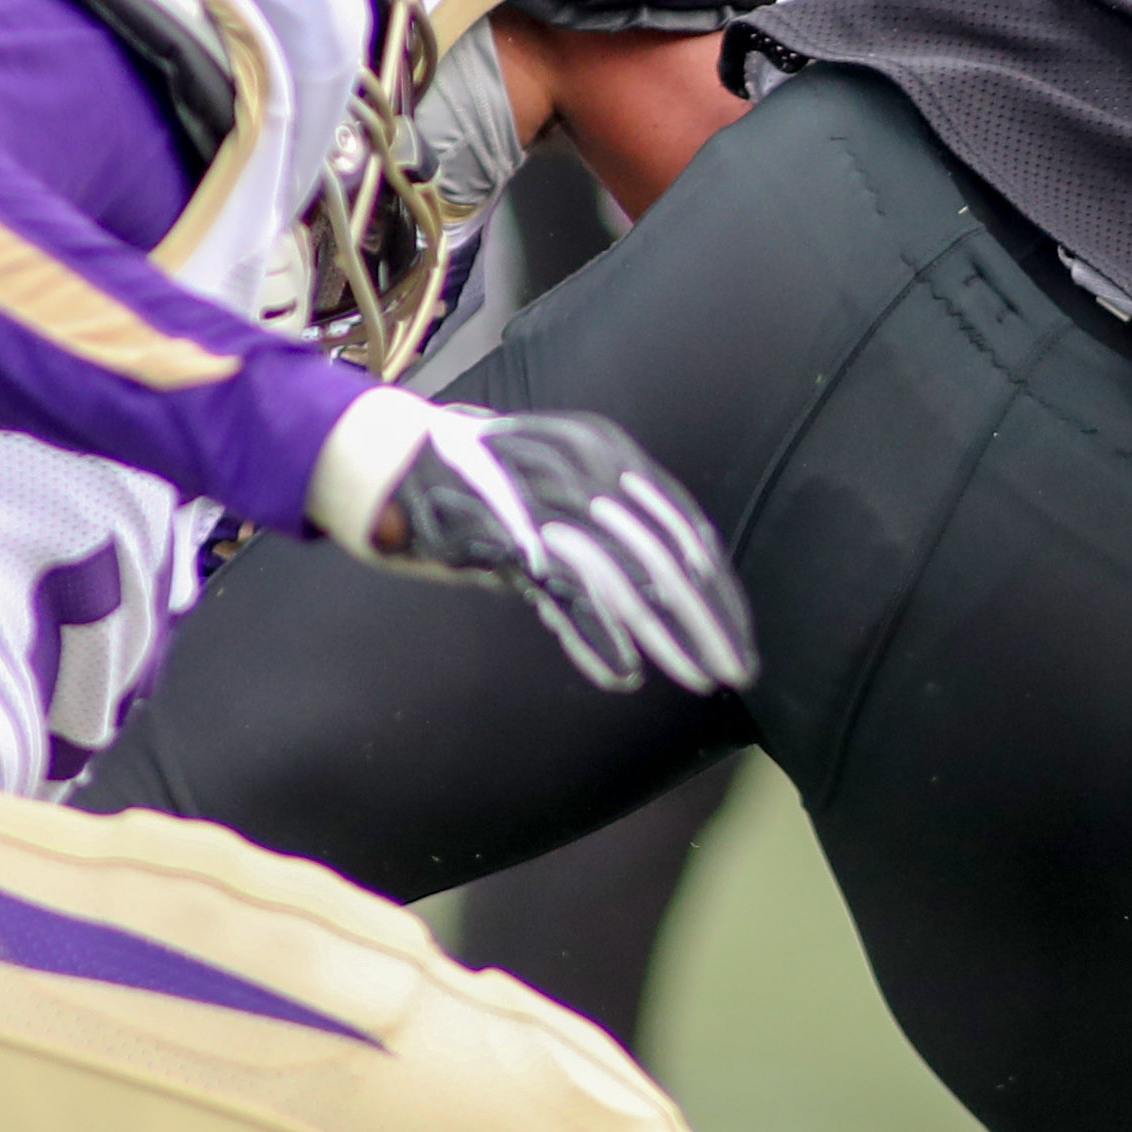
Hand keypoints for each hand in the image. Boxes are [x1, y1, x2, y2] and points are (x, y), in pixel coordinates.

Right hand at [309, 389, 756, 696]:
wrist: (391, 455)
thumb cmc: (479, 479)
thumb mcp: (556, 485)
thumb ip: (606, 525)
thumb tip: (667, 586)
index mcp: (604, 452)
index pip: (681, 526)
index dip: (718, 587)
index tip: (741, 634)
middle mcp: (582, 470)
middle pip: (665, 557)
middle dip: (710, 619)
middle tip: (740, 670)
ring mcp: (542, 504)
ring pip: (624, 580)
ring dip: (668, 636)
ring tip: (699, 679)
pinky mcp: (502, 538)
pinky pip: (562, 593)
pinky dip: (595, 633)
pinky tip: (623, 672)